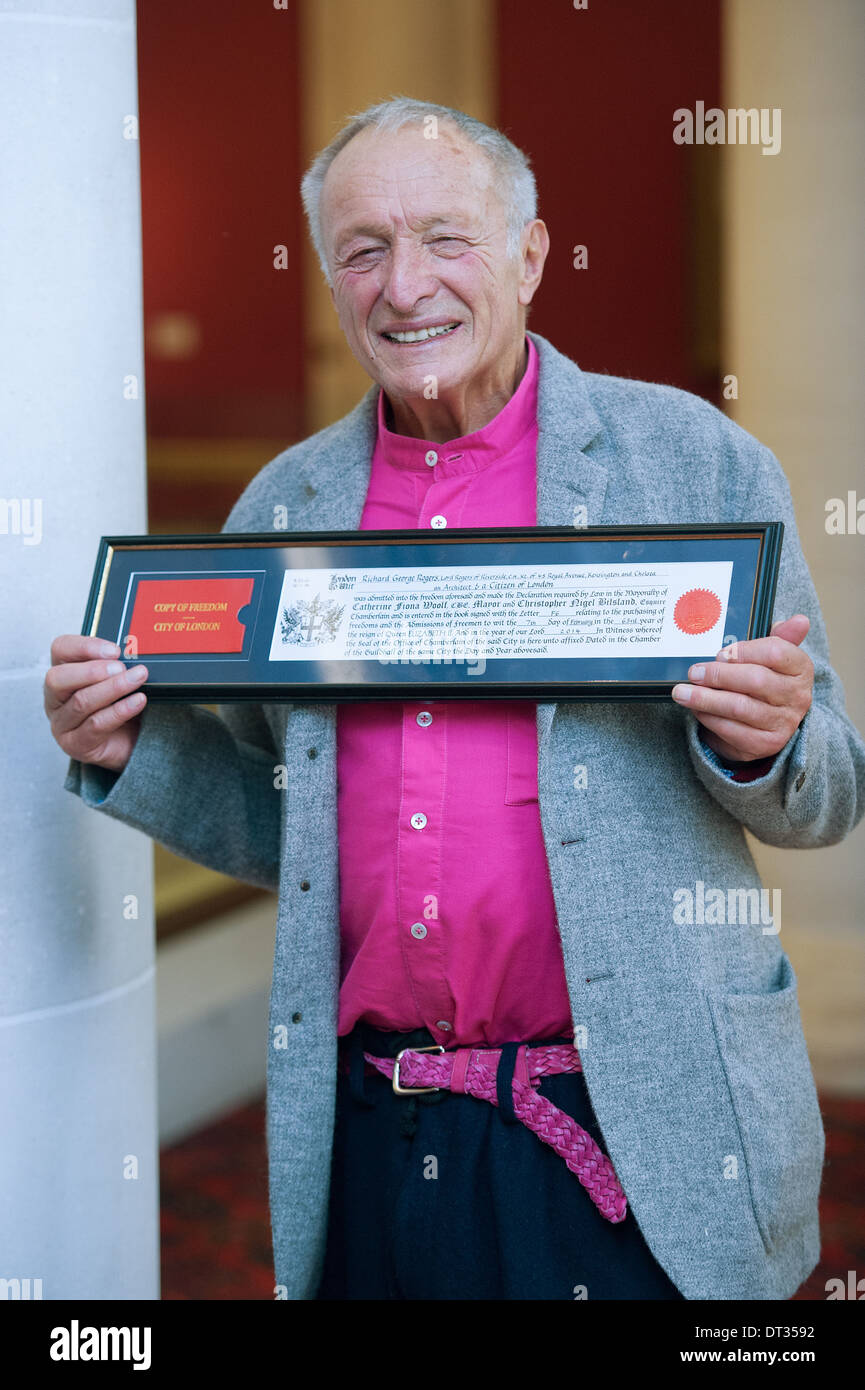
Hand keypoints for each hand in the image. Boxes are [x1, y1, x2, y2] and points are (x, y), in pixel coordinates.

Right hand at [44, 635, 148, 772]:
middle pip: (58, 678)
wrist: (127, 744)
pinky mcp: (75, 744)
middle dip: (93, 671)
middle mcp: (55, 699)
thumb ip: (118, 665)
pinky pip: (96, 725)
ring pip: (80, 702)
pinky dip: (120, 711)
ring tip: (137, 679)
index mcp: (62, 674)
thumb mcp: (116, 680)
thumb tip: (135, 650)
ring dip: (113, 688)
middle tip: (121, 667)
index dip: (85, 647)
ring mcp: (62, 724)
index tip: (114, 650)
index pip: (60, 650)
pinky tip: (138, 701)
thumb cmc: (118, 707)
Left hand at [671, 614, 813, 761]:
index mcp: (801, 668)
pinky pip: (731, 730)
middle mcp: (798, 696)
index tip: (720, 653)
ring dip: (705, 699)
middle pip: (755, 680)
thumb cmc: (767, 679)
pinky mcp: (766, 744)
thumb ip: (780, 636)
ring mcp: (783, 723)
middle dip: (718, 675)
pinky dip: (709, 718)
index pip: (776, 652)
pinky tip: (697, 709)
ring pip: (739, 707)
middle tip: (694, 672)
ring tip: (682, 692)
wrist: (772, 722)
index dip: (744, 651)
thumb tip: (799, 620)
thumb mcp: (773, 656)